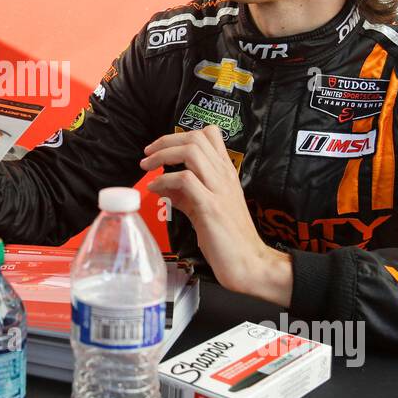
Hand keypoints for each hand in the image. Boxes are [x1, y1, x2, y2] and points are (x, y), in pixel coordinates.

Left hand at [140, 125, 292, 305]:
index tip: (163, 147)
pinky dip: (164, 180)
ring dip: (163, 154)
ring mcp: (219, 190)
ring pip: (191, 152)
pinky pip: (185, 180)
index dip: (182, 134)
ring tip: (147, 166)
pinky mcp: (211, 207)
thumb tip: (161, 186)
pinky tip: (155, 190)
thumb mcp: (205, 209)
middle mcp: (224, 176)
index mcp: (226, 174)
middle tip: (148, 153)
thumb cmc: (229, 239)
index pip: (210, 135)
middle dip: (165, 141)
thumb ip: (185, 195)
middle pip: (195, 138)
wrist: (249, 263)